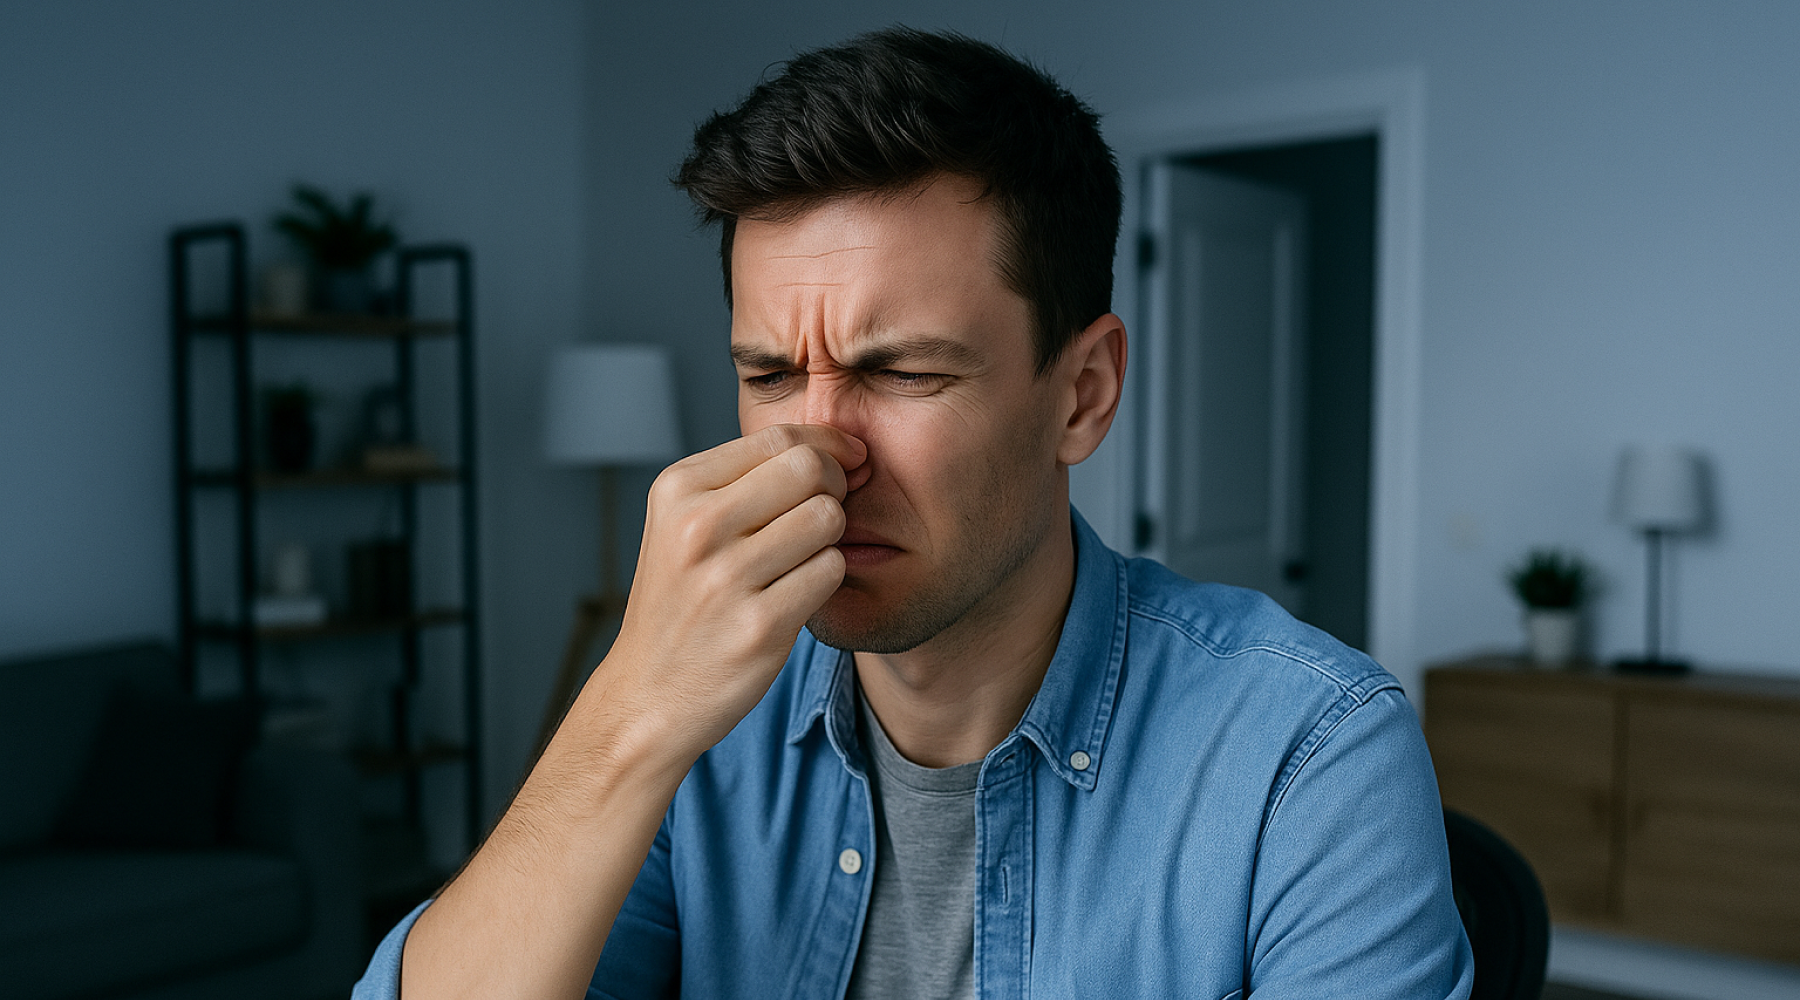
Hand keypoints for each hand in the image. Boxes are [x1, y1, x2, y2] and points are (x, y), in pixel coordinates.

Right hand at [574, 423, 866, 770]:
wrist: (649, 694)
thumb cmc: (681, 601)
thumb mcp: (683, 524)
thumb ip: (745, 480)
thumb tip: (832, 446)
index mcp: (678, 490)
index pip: (777, 438)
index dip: (826, 445)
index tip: (845, 462)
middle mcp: (697, 527)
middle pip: (810, 471)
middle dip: (833, 487)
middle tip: (824, 515)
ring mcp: (727, 578)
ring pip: (827, 519)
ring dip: (830, 537)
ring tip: (801, 559)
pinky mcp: (759, 625)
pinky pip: (830, 571)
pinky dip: (825, 579)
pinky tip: (797, 593)